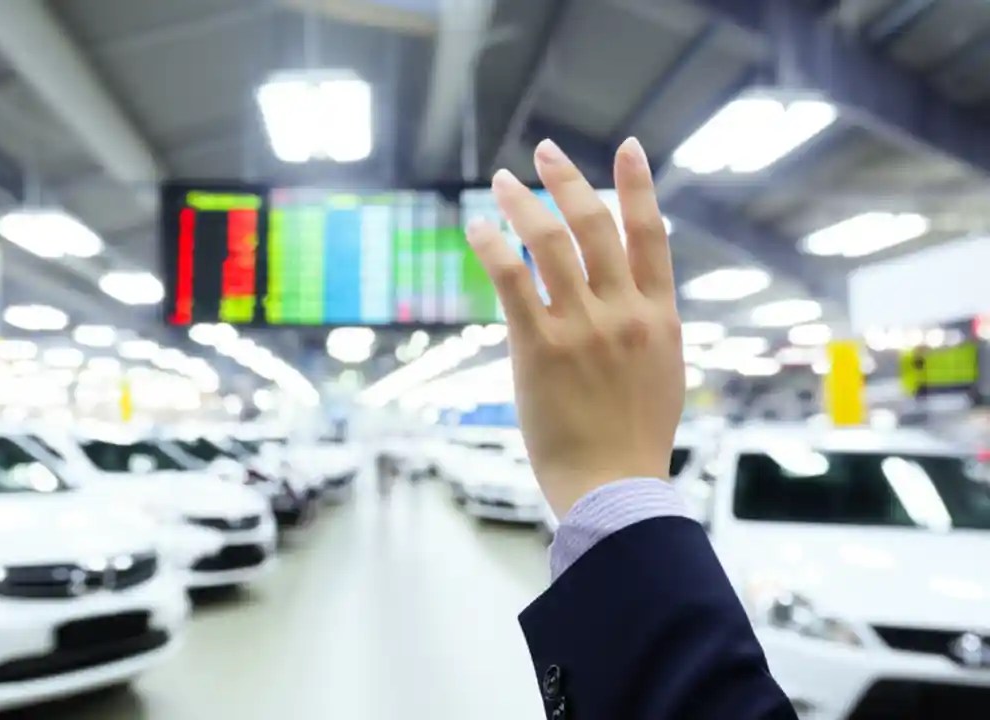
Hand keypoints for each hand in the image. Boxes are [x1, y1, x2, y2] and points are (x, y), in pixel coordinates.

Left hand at [465, 137, 683, 518]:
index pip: (652, 236)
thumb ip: (648, 328)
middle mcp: (625, 313)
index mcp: (661, 318)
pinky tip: (476, 227)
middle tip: (544, 152)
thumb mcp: (662, 373)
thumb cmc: (635, 439)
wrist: (614, 487)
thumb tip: (632, 299)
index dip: (638, 186)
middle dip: (568, 181)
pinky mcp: (540, 347)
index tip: (627, 148)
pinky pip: (512, 279)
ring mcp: (583, 328)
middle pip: (596, 226)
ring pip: (549, 242)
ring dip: (522, 203)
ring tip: (502, 181)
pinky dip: (492, 246)